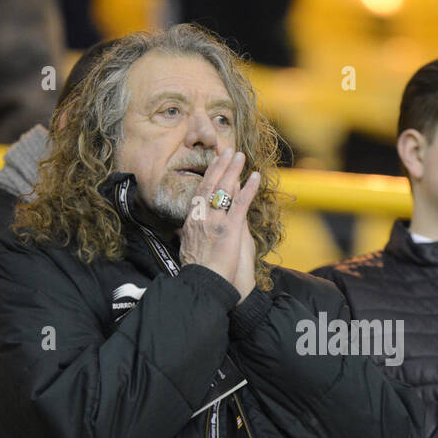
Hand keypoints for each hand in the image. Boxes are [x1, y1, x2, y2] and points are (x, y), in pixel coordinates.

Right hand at [178, 147, 261, 301]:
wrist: (204, 286)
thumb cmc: (198, 272)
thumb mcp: (187, 249)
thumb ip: (187, 235)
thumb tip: (182, 229)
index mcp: (191, 222)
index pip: (200, 193)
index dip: (208, 176)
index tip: (215, 163)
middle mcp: (201, 218)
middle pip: (210, 186)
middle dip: (219, 166)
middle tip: (228, 151)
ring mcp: (215, 222)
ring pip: (223, 190)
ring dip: (233, 171)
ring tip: (240, 156)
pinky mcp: (229, 230)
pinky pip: (240, 204)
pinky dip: (248, 189)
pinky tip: (255, 177)